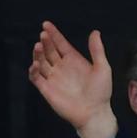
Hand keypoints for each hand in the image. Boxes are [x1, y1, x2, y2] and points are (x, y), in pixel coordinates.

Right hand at [27, 21, 115, 137]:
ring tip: (38, 46)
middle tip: (44, 35)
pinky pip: (36, 77)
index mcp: (74, 60)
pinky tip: (36, 64)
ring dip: (38, 54)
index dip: (53, 34)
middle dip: (45, 42)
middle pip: (49, 51)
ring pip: (41, 62)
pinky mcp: (46, 89)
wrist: (95, 113)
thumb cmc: (101, 92)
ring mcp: (53, 78)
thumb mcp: (102, 68)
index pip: (60, 44)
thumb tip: (95, 32)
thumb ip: (97, 50)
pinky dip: (33, 71)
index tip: (46, 24)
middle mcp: (61, 67)